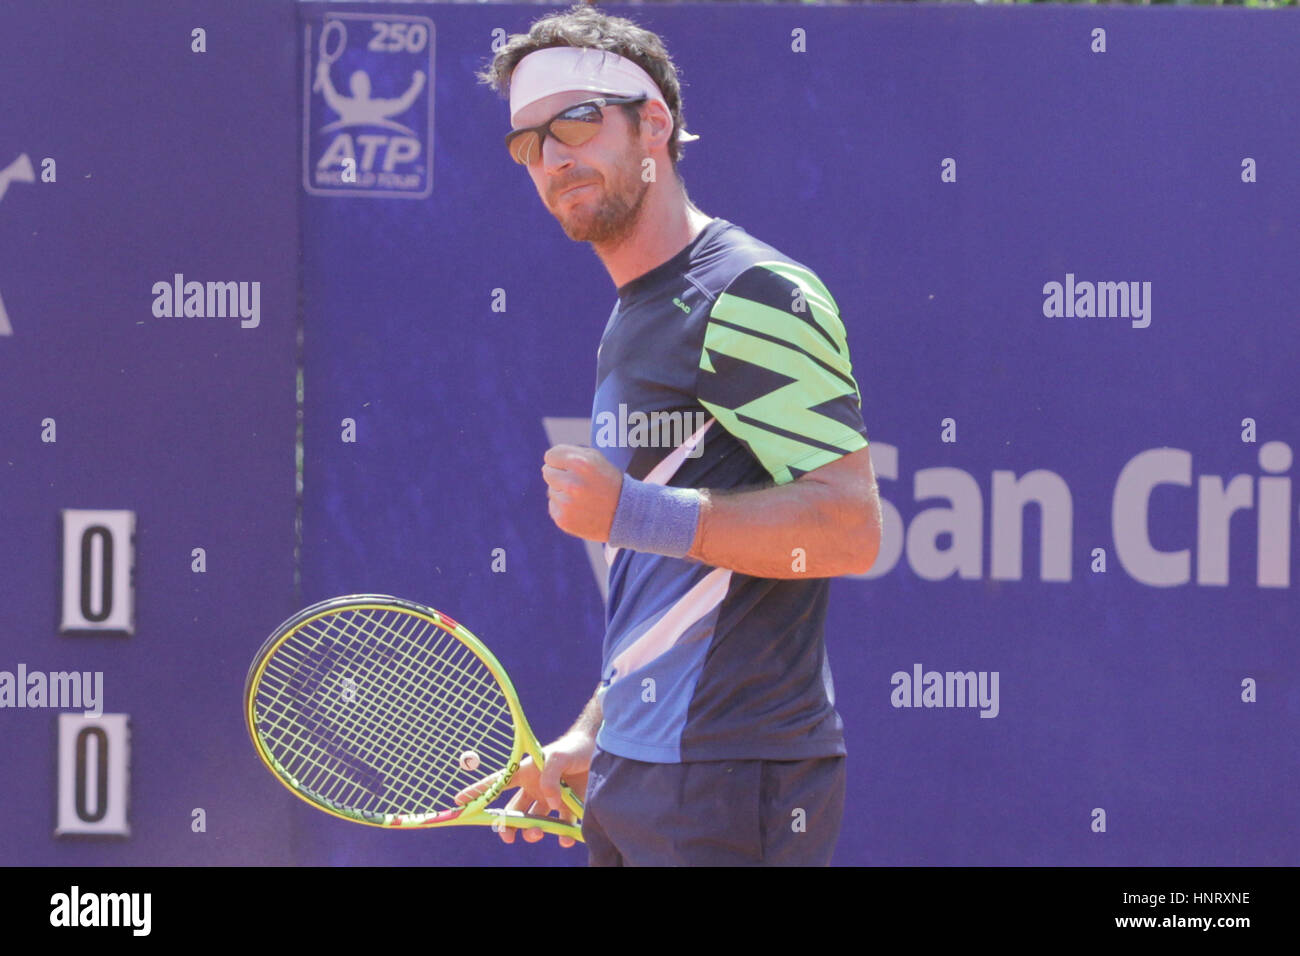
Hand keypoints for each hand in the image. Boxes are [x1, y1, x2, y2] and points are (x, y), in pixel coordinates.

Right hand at [453, 732, 592, 847]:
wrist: (601, 750)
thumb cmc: (574, 748)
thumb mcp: (558, 756)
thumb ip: (549, 778)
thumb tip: (550, 804)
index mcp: (525, 772)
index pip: (497, 783)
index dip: (477, 791)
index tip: (459, 801)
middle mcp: (535, 788)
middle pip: (513, 811)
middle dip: (506, 826)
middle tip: (508, 835)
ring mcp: (551, 799)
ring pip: (534, 822)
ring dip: (532, 832)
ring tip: (537, 832)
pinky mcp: (569, 807)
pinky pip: (561, 828)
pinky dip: (562, 836)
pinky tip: (564, 839)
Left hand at [542, 445, 622, 542]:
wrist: (626, 515)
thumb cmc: (609, 482)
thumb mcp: (596, 459)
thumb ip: (570, 453)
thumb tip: (548, 460)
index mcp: (581, 463)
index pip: (550, 456)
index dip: (560, 460)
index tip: (570, 466)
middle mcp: (572, 483)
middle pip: (547, 471)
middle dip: (560, 474)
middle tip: (579, 482)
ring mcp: (566, 504)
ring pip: (551, 490)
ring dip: (563, 491)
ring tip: (584, 497)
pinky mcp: (563, 520)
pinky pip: (553, 506)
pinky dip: (564, 507)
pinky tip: (581, 509)